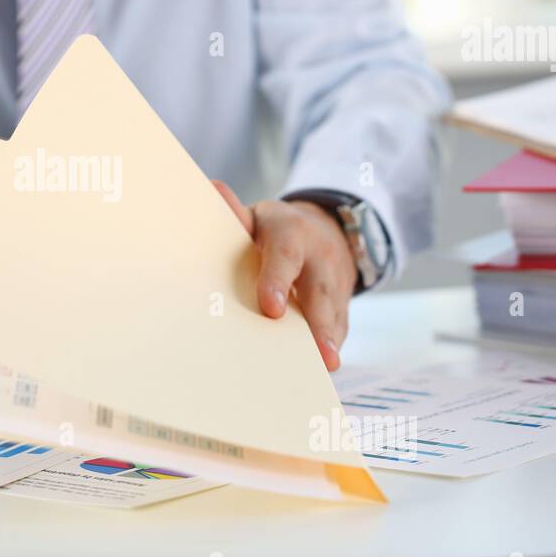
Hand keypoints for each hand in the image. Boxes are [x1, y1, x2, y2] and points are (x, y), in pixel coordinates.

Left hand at [212, 181, 354, 370]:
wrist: (325, 229)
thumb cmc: (275, 230)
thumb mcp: (259, 216)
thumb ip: (236, 212)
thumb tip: (212, 188)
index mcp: (292, 232)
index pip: (285, 255)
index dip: (278, 280)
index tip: (270, 309)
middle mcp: (319, 258)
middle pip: (319, 291)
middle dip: (318, 324)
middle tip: (318, 353)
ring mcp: (335, 282)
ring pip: (334, 312)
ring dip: (331, 340)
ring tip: (327, 366)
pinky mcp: (343, 304)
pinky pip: (340, 326)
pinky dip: (333, 345)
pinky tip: (325, 368)